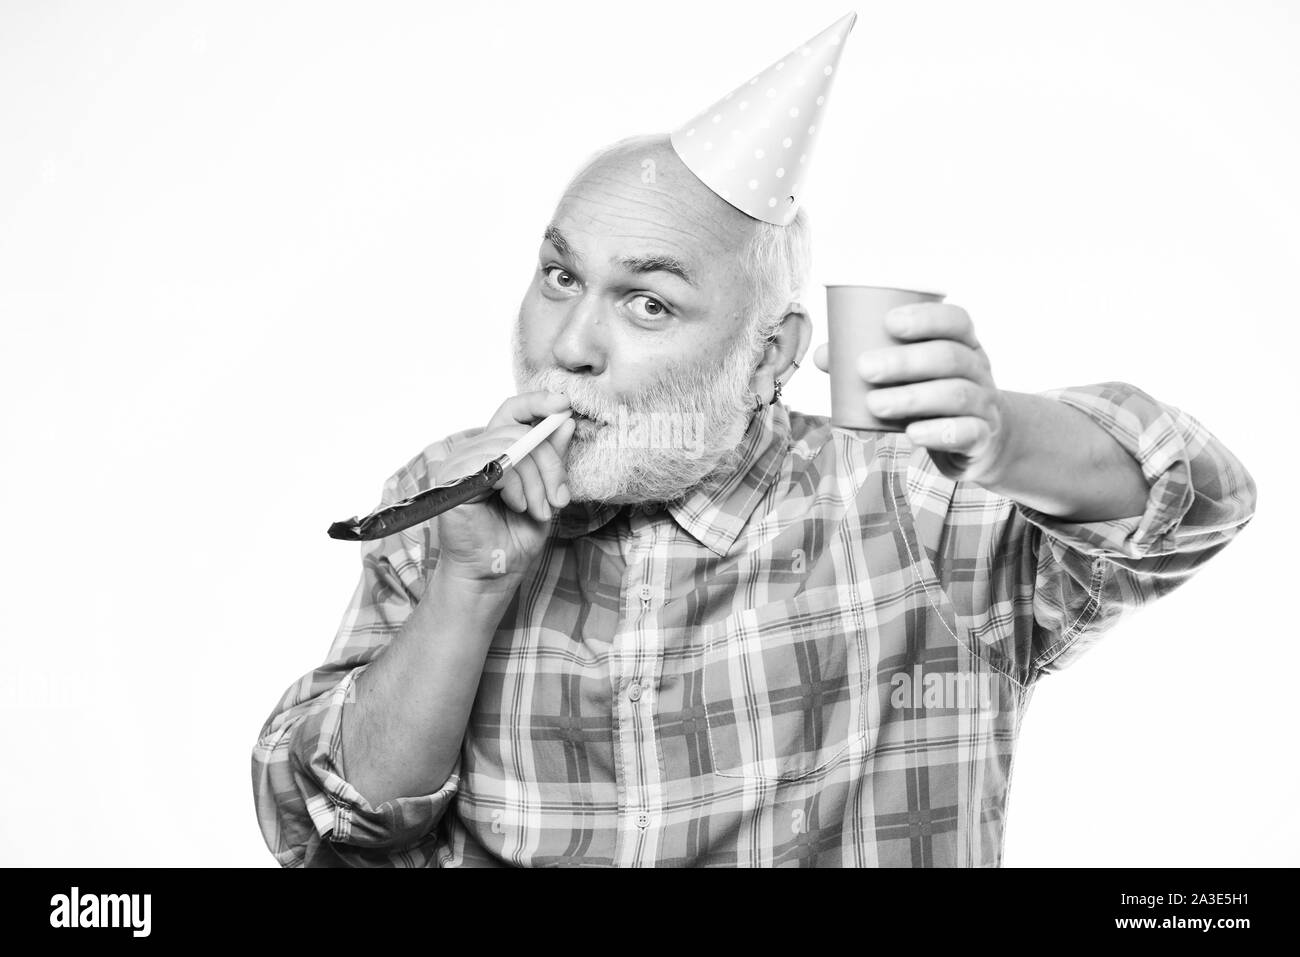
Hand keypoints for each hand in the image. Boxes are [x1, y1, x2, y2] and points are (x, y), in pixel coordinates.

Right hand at [432, 391, 574, 583]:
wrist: (493, 575)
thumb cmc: (514, 538)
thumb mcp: (546, 493)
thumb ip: (553, 458)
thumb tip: (565, 420)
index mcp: (496, 451)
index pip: (513, 411)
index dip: (538, 402)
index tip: (565, 405)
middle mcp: (476, 451)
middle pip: (520, 430)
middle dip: (550, 463)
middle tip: (559, 498)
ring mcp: (462, 463)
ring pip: (512, 446)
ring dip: (536, 482)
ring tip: (538, 510)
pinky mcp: (454, 479)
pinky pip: (496, 464)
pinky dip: (517, 487)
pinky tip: (518, 507)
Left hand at [813, 303, 1009, 482]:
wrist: (984, 442)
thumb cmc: (937, 396)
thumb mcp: (915, 376)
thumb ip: (874, 362)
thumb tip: (823, 355)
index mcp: (964, 344)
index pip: (955, 321)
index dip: (926, 318)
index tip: (889, 322)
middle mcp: (979, 370)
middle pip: (949, 357)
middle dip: (905, 361)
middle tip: (864, 368)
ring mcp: (985, 404)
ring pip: (956, 394)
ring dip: (912, 398)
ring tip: (875, 404)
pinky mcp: (983, 438)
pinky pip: (967, 433)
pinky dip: (938, 433)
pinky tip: (912, 434)